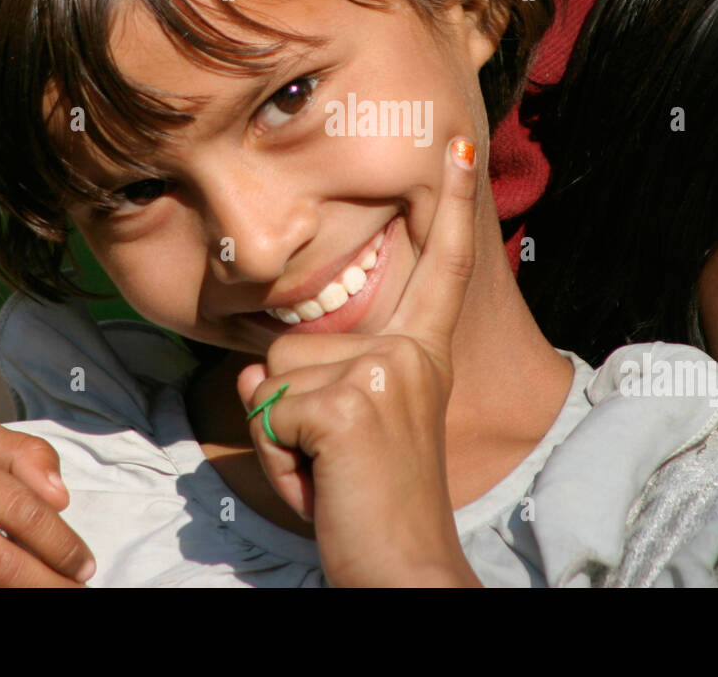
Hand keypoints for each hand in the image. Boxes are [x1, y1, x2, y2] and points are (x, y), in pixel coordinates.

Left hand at [236, 136, 481, 586]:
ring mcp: (384, 372)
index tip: (456, 148)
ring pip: (273, 376)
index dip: (448, 208)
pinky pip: (269, 412)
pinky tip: (323, 479)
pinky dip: (277, 457)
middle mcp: (411, 353)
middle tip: (335, 462)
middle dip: (287, 408)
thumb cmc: (371, 503)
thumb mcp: (352, 427)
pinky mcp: (350, 401)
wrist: (403, 568)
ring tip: (328, 472)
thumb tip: (260, 367)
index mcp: (420, 355)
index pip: (438, 271)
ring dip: (280, 436)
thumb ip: (317, 380)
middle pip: (292, 341)